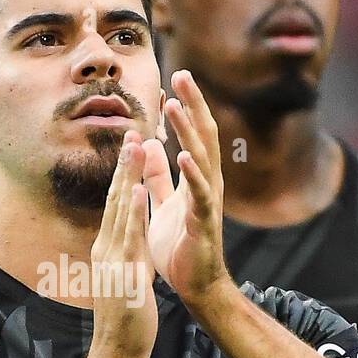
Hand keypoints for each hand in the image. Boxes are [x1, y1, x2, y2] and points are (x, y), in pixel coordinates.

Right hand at [88, 130, 156, 357]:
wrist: (118, 349)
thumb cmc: (125, 315)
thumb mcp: (124, 273)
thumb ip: (125, 249)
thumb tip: (127, 231)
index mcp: (108, 245)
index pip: (116, 203)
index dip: (123, 173)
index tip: (132, 145)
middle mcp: (106, 246)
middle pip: (114, 198)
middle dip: (123, 165)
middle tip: (131, 131)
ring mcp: (112, 258)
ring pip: (119, 210)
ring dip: (126, 177)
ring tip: (135, 147)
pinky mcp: (123, 271)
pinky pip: (128, 237)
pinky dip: (131, 211)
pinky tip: (135, 189)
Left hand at [142, 70, 229, 307]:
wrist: (194, 284)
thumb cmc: (180, 246)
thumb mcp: (164, 203)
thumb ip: (159, 175)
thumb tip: (149, 144)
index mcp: (196, 178)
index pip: (193, 133)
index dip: (185, 105)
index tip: (174, 78)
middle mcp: (207, 183)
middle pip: (203, 135)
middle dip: (192, 104)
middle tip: (181, 72)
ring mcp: (208, 201)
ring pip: (201, 157)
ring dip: (189, 130)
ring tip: (176, 105)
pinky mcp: (204, 221)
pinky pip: (199, 194)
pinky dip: (193, 173)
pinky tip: (183, 155)